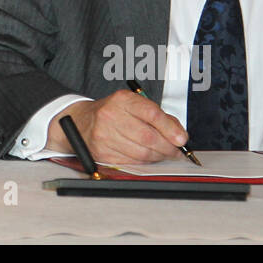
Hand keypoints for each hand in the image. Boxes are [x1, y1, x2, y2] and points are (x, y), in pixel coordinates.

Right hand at [47, 91, 186, 164]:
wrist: (81, 122)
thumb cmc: (112, 112)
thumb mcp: (133, 105)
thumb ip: (158, 116)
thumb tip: (178, 134)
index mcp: (122, 100)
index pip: (151, 113)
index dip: (169, 128)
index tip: (181, 138)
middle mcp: (111, 116)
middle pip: (148, 137)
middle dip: (167, 147)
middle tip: (176, 150)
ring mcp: (105, 136)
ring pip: (142, 153)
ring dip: (158, 156)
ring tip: (162, 153)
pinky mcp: (103, 153)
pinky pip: (132, 162)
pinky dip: (144, 162)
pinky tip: (147, 156)